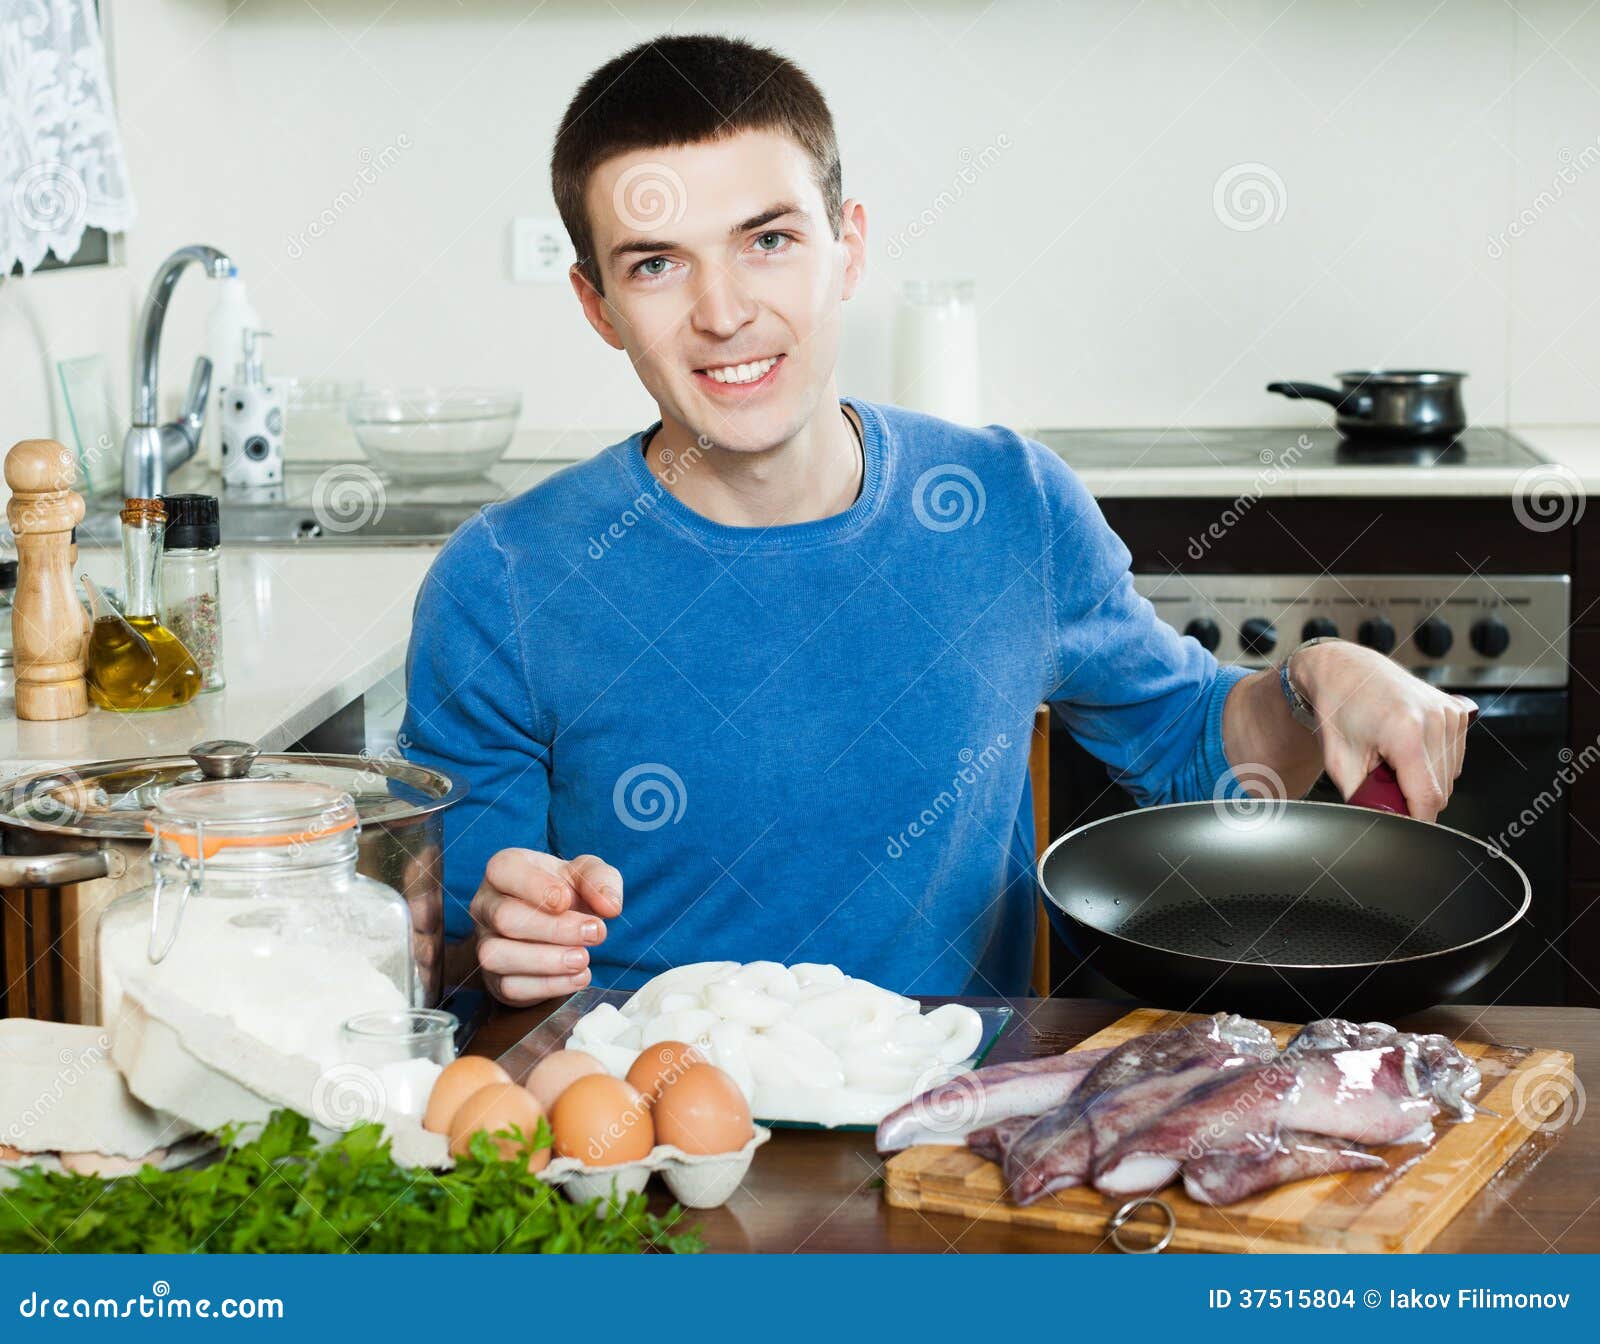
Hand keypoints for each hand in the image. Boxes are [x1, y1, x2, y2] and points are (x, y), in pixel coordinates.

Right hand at [470, 849, 621, 1004]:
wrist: (558, 928)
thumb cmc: (566, 893)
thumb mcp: (587, 874)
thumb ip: (600, 880)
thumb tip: (610, 905)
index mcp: (504, 870)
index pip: (504, 870)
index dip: (535, 886)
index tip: (567, 900)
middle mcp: (486, 905)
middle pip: (505, 918)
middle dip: (554, 929)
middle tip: (595, 933)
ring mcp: (485, 943)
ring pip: (499, 955)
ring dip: (547, 961)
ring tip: (583, 958)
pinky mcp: (495, 978)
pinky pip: (511, 986)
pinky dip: (549, 985)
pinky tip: (577, 976)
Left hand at [1293, 641, 1474, 822]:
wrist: (1346, 670)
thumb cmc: (1339, 707)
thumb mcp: (1340, 761)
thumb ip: (1363, 797)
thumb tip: (1381, 823)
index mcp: (1405, 732)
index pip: (1427, 798)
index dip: (1414, 819)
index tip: (1401, 826)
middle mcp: (1434, 719)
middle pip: (1441, 790)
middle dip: (1412, 796)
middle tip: (1382, 779)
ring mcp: (1449, 713)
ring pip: (1450, 777)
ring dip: (1423, 779)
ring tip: (1393, 758)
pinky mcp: (1457, 711)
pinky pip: (1454, 757)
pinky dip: (1434, 762)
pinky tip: (1408, 746)